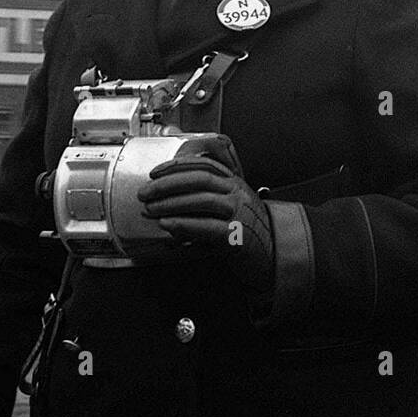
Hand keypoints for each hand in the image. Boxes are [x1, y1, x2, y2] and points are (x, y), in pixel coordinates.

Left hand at [138, 137, 273, 289]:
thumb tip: (166, 197)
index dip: (175, 166)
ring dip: (171, 203)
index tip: (154, 173)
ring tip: (152, 209)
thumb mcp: (226, 206)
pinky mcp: (237, 235)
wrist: (272, 251)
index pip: (202, 165)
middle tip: (146, 193)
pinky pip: (207, 226)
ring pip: (202, 200)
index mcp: (233, 182)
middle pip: (199, 179)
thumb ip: (202, 198)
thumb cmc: (244, 229)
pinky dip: (185, 224)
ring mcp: (239, 213)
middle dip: (167, 184)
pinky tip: (168, 224)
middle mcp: (237, 193)